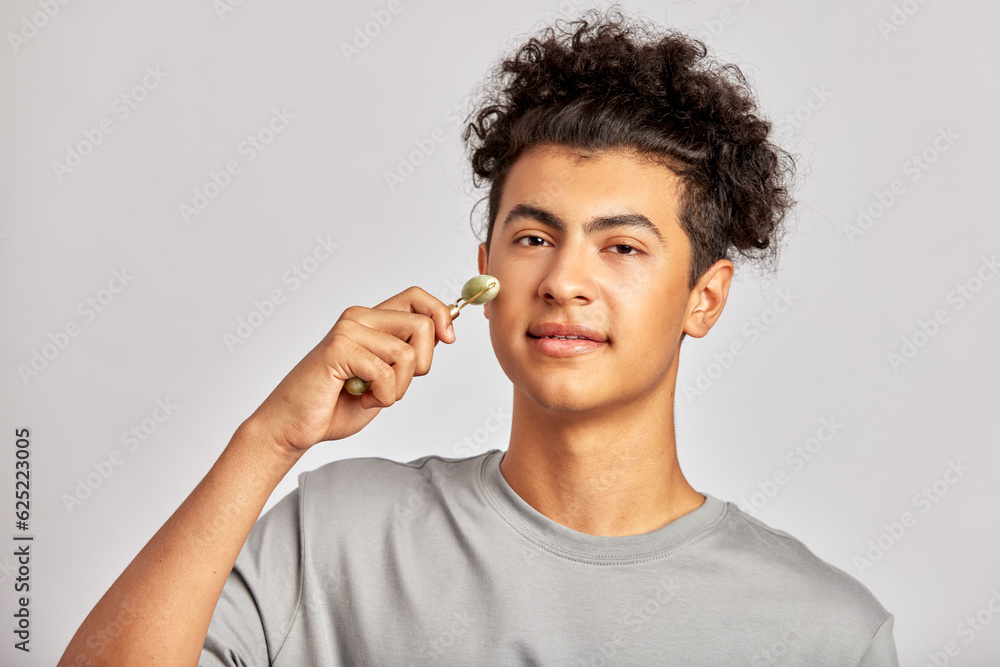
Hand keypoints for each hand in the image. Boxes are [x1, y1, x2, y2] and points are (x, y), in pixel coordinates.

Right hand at [244, 286, 455, 452]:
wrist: (293, 425)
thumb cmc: (335, 404)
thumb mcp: (385, 377)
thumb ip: (407, 354)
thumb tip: (443, 333)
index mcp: (371, 320)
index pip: (416, 296)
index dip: (440, 314)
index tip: (448, 339)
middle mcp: (359, 318)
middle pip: (422, 326)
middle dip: (421, 365)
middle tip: (394, 385)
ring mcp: (348, 330)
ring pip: (407, 353)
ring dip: (398, 388)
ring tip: (372, 395)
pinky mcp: (339, 349)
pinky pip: (386, 372)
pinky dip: (382, 396)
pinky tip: (360, 399)